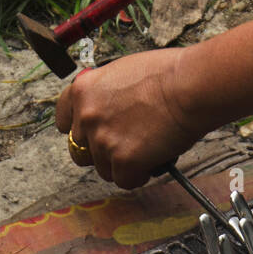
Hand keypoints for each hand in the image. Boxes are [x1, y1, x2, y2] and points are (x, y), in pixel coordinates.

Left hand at [54, 49, 211, 188]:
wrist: (190, 86)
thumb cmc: (168, 75)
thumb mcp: (123, 72)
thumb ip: (106, 93)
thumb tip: (109, 109)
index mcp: (83, 90)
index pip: (62, 120)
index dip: (79, 130)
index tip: (92, 134)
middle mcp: (86, 116)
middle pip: (80, 151)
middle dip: (100, 152)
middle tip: (124, 146)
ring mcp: (103, 140)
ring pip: (103, 169)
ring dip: (122, 165)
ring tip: (146, 151)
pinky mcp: (124, 160)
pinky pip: (125, 181)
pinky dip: (139, 176)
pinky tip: (153, 161)